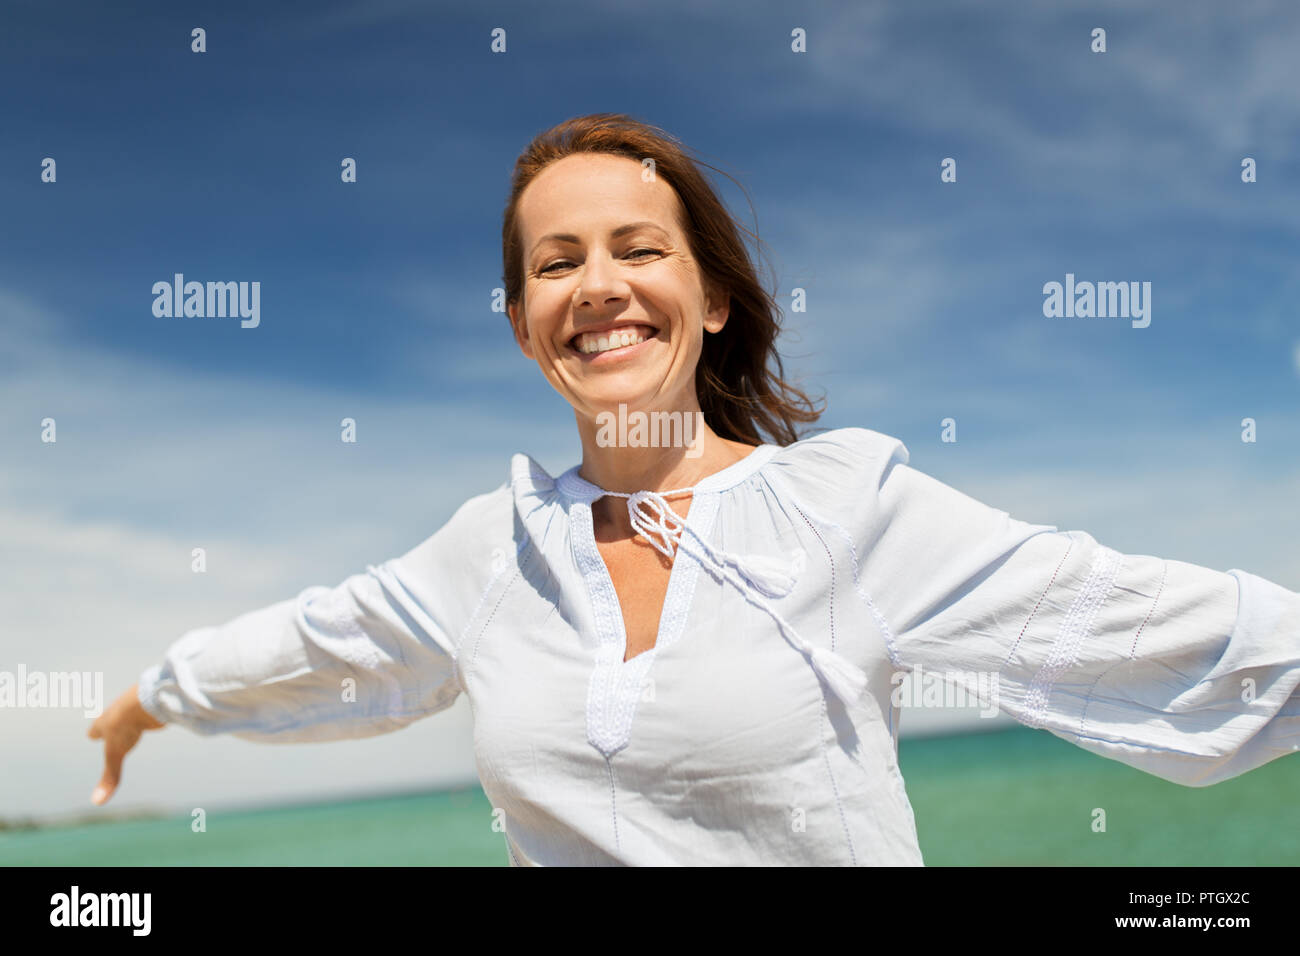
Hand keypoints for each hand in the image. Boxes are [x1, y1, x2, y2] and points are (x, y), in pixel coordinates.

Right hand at [86, 683, 165, 804]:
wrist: (147, 700)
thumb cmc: (127, 726)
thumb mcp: (116, 754)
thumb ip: (110, 777)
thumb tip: (97, 803)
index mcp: (105, 722)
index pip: (96, 729)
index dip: (95, 733)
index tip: (92, 734)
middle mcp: (119, 711)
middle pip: (112, 717)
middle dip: (110, 721)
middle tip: (109, 722)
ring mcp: (136, 704)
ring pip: (133, 711)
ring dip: (133, 715)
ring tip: (136, 719)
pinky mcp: (154, 702)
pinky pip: (152, 708)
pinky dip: (154, 712)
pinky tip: (159, 714)